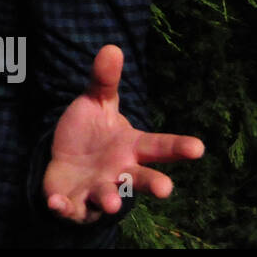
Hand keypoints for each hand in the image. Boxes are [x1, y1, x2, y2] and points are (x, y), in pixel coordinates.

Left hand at [45, 44, 204, 222]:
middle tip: (166, 188)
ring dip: (111, 199)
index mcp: (131, 146)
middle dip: (153, 184)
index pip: (159, 146)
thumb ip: (104, 80)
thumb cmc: (90, 132)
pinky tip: (58, 203)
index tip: (198, 148)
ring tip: (113, 201)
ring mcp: (98, 189)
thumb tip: (111, 47)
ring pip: (109, 198)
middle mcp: (120, 171)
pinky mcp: (74, 202)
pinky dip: (65, 208)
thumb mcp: (96, 103)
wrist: (65, 160)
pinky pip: (71, 209)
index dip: (179, 147)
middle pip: (141, 179)